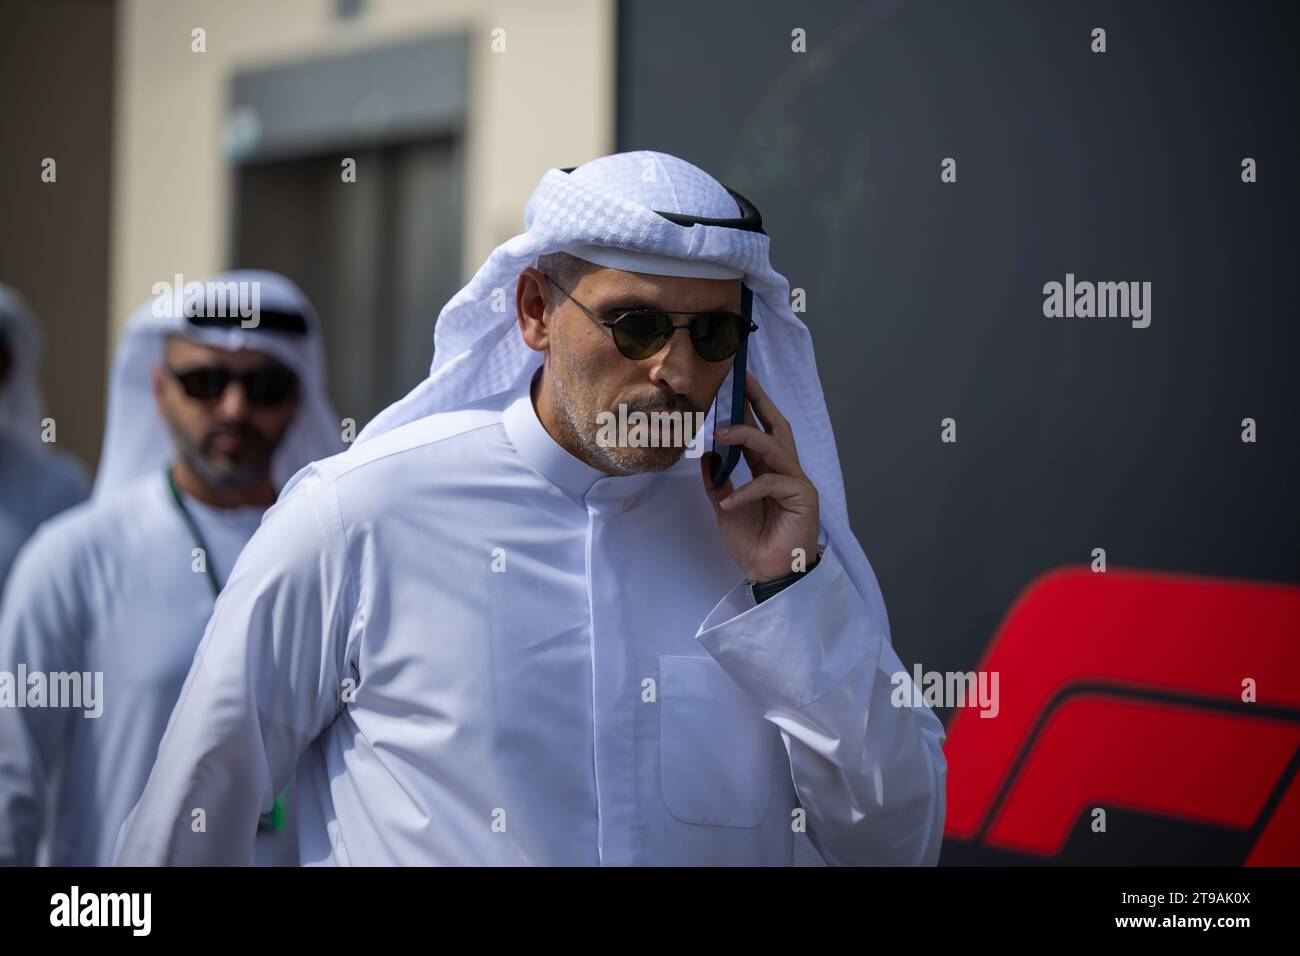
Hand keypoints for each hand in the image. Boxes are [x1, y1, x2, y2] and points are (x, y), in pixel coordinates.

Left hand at [701, 372, 819, 581]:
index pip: (760, 431)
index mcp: (768, 470)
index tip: (737, 383)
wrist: (767, 574)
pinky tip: (729, 503)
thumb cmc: (753, 542)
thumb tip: (707, 454)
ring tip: (720, 432)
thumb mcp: (725, 506)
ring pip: (774, 447)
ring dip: (747, 436)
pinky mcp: (803, 497)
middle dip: (760, 402)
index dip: (750, 407)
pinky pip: (771, 482)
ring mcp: (797, 482)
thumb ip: (717, 481)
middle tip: (743, 381)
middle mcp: (785, 471)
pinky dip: (746, 490)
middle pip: (776, 426)